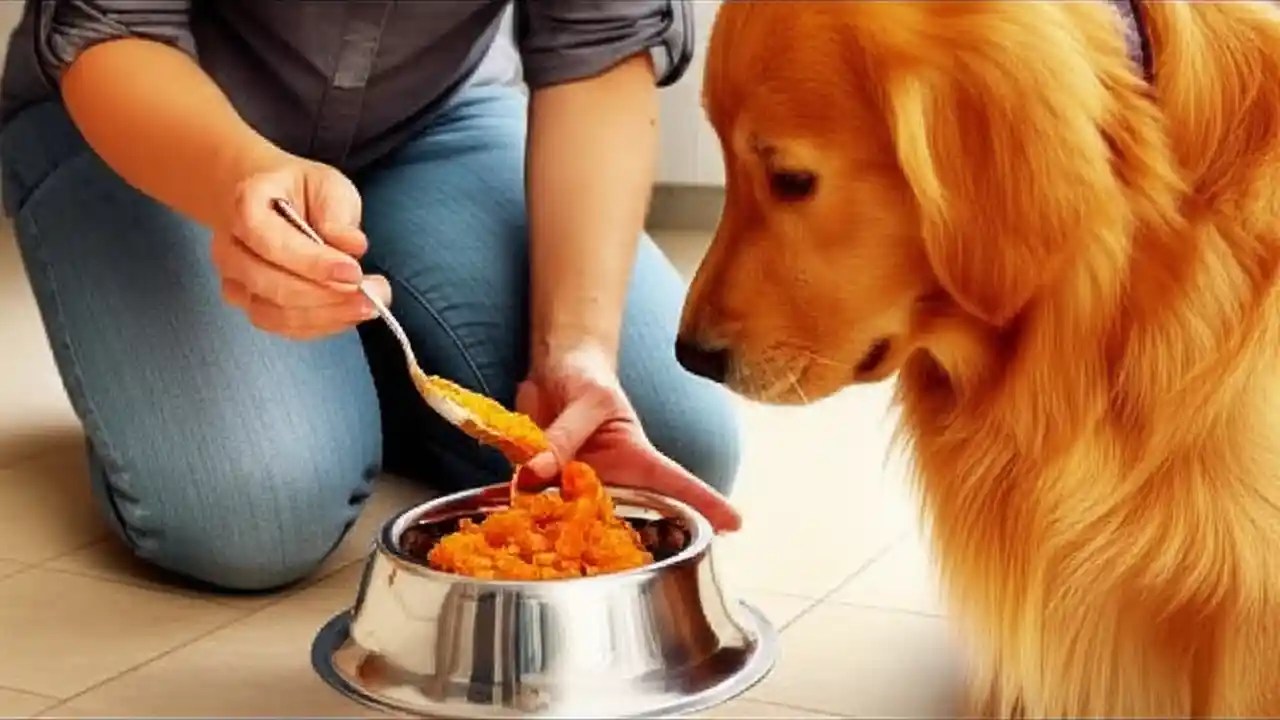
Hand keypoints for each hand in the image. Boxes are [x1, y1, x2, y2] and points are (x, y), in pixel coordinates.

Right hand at [211, 158, 391, 338]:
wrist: (275, 204)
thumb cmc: (304, 193)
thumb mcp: (329, 186)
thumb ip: (337, 214)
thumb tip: (352, 245)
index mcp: (246, 204)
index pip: (270, 241)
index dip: (312, 262)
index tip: (354, 272)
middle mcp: (230, 247)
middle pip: (270, 284)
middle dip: (325, 295)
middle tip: (371, 296)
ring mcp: (235, 281)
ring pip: (275, 313)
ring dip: (325, 316)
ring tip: (367, 306)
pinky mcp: (250, 306)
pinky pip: (282, 327)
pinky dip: (319, 326)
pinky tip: (348, 315)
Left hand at [515, 349, 741, 531]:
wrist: (550, 371)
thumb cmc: (587, 379)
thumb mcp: (587, 400)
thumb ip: (565, 436)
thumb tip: (535, 474)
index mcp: (638, 458)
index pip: (678, 483)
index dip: (707, 506)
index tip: (734, 525)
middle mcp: (611, 482)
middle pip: (627, 522)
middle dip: (622, 552)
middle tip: (615, 572)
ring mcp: (575, 488)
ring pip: (572, 523)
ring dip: (557, 535)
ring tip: (548, 553)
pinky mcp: (540, 487)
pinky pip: (531, 507)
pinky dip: (518, 513)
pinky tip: (507, 522)